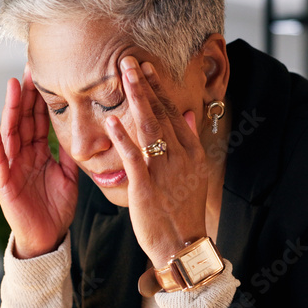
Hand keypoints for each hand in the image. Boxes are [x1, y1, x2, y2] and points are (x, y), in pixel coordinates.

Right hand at [0, 66, 78, 258]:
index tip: (43, 76)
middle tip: (28, 71)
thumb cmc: (56, 209)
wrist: (49, 238)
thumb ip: (70, 155)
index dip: (39, 100)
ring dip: (10, 110)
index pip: (37, 121)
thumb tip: (80, 132)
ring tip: (12, 88)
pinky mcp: (4, 184)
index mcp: (37, 153)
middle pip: (23, 121)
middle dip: (25, 96)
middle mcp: (22, 156)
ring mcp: (12, 168)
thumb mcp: (69, 177)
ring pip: (10, 134)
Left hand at [103, 57, 209, 267]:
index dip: (158, 90)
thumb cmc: (184, 212)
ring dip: (136, 99)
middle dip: (144, 86)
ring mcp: (164, 171)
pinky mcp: (146, 187)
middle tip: (129, 61)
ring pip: (149, 128)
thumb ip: (190, 142)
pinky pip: (133, 157)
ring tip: (123, 76)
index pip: (173, 114)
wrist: (183, 246)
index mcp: (191, 153)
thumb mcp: (195, 174)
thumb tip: (190, 115)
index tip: (146, 69)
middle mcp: (180, 157)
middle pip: (161, 114)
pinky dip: (122, 138)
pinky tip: (111, 121)